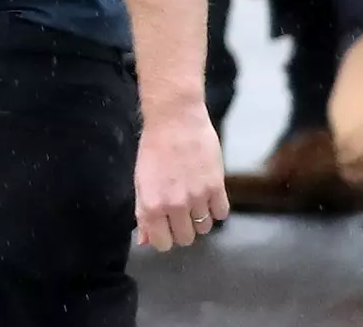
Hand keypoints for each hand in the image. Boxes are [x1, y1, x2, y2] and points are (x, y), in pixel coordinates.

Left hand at [134, 98, 227, 250]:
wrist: (175, 119)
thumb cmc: (154, 147)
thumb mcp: (141, 181)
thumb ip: (143, 213)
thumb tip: (145, 241)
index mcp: (152, 206)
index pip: (162, 243)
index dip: (164, 236)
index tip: (165, 226)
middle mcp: (175, 206)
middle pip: (185, 239)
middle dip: (182, 228)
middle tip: (180, 211)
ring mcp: (198, 197)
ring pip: (204, 229)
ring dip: (199, 219)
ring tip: (194, 200)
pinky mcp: (217, 187)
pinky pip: (222, 214)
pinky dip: (216, 209)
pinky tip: (208, 195)